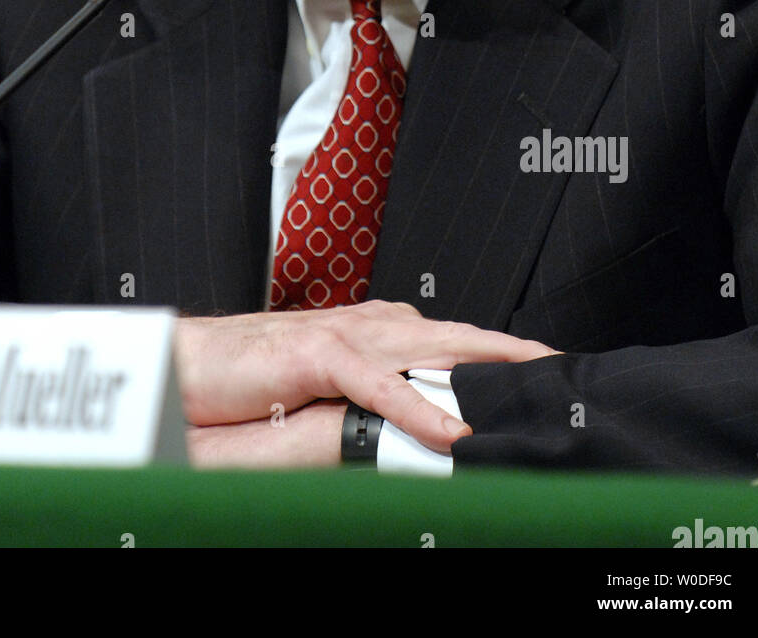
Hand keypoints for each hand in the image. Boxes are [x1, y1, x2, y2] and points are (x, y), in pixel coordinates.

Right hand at [174, 300, 556, 455]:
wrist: (194, 360)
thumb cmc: (255, 373)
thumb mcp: (330, 384)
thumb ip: (376, 390)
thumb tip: (423, 415)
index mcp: (375, 329)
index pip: (453, 340)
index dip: (502, 352)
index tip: (547, 368)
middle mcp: (369, 324)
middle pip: (458, 337)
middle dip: (514, 352)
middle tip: (563, 368)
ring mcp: (345, 335)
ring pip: (429, 350)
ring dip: (484, 371)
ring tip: (532, 387)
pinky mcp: (316, 355)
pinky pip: (376, 384)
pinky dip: (415, 408)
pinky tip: (448, 432)